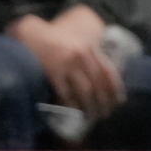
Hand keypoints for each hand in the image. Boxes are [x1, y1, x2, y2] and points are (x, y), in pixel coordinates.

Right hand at [7, 4, 125, 117]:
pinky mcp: (54, 72)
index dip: (115, 88)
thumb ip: (89, 56)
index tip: (118, 101)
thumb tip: (100, 79)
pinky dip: (72, 104)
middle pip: (99, 83)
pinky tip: (74, 111)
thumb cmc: (54, 40)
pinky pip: (67, 93)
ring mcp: (68, 63)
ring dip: (90, 106)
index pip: (108, 71)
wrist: (32, 35)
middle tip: (105, 113)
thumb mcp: (76, 43)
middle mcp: (82, 55)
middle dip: (104, 101)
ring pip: (85, 90)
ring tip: (90, 116)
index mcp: (90, 48)